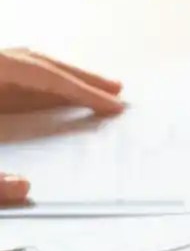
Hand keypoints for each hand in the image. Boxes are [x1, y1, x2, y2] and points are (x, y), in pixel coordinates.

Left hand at [1, 48, 125, 204]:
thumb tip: (25, 188)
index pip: (39, 74)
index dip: (80, 89)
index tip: (114, 105)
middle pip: (32, 61)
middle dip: (76, 77)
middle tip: (117, 90)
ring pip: (21, 65)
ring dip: (59, 80)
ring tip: (94, 93)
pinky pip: (10, 79)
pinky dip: (36, 89)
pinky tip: (54, 102)